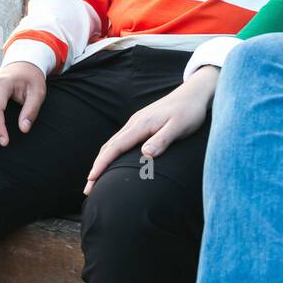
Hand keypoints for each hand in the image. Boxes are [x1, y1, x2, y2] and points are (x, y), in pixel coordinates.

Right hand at [82, 66, 218, 194]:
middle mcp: (135, 122)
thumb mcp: (180, 127)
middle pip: (109, 146)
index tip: (91, 179)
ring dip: (102, 160)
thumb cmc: (189, 112)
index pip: (116, 147)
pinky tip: (113, 162)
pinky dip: (111, 153)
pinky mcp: (141, 123)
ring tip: (96, 179)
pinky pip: (120, 140)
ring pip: (113, 143)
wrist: (193, 94)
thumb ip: (162, 140)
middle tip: (88, 188)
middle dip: (97, 167)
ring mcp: (136, 122)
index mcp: (142, 124)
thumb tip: (145, 154)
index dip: (102, 164)